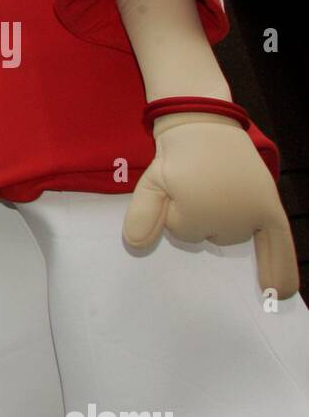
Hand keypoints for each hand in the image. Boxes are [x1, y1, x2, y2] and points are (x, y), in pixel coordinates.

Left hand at [124, 114, 298, 297]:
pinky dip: (280, 272)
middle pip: (208, 236)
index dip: (174, 210)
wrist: (206, 123)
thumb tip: (135, 244)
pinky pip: (279, 248)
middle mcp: (230, 219)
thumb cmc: (177, 154)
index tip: (176, 185)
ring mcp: (253, 214)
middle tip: (197, 183)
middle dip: (198, 214)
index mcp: (197, 214)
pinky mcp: (271, 207)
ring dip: (222, 219)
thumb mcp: (151, 180)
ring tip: (215, 186)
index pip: (182, 233)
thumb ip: (142, 213)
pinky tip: (279, 294)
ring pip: (231, 235)